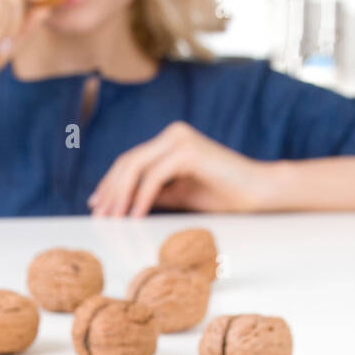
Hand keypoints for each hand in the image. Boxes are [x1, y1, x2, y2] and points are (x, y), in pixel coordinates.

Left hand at [88, 121, 272, 217]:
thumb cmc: (222, 196)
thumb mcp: (178, 195)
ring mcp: (180, 140)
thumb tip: (121, 205)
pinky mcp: (188, 151)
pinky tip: (135, 216)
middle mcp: (172, 135)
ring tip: (113, 219)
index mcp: (169, 142)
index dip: (110, 184)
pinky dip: (141, 198)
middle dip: (110, 191)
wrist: (257, 193)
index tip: (97, 206)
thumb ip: (152, 193)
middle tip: (100, 215)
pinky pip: (154, 176)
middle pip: (128, 162)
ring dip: (121, 195)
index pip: (130, 161)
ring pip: (136, 167)